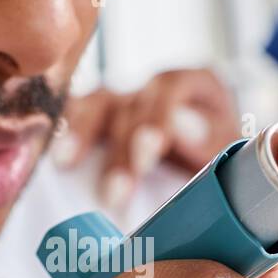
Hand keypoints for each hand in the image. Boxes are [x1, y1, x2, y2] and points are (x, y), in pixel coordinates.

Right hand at [58, 68, 238, 208]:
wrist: (207, 161)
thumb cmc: (218, 157)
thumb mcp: (228, 150)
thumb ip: (210, 138)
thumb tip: (182, 127)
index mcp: (193, 84)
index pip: (171, 91)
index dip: (157, 121)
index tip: (147, 153)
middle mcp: (153, 86)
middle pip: (130, 106)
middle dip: (120, 151)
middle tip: (114, 193)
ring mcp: (123, 98)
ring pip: (98, 106)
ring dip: (81, 136)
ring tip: (66, 164)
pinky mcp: (99, 116)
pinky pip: (75, 115)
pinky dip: (61, 130)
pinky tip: (49, 152)